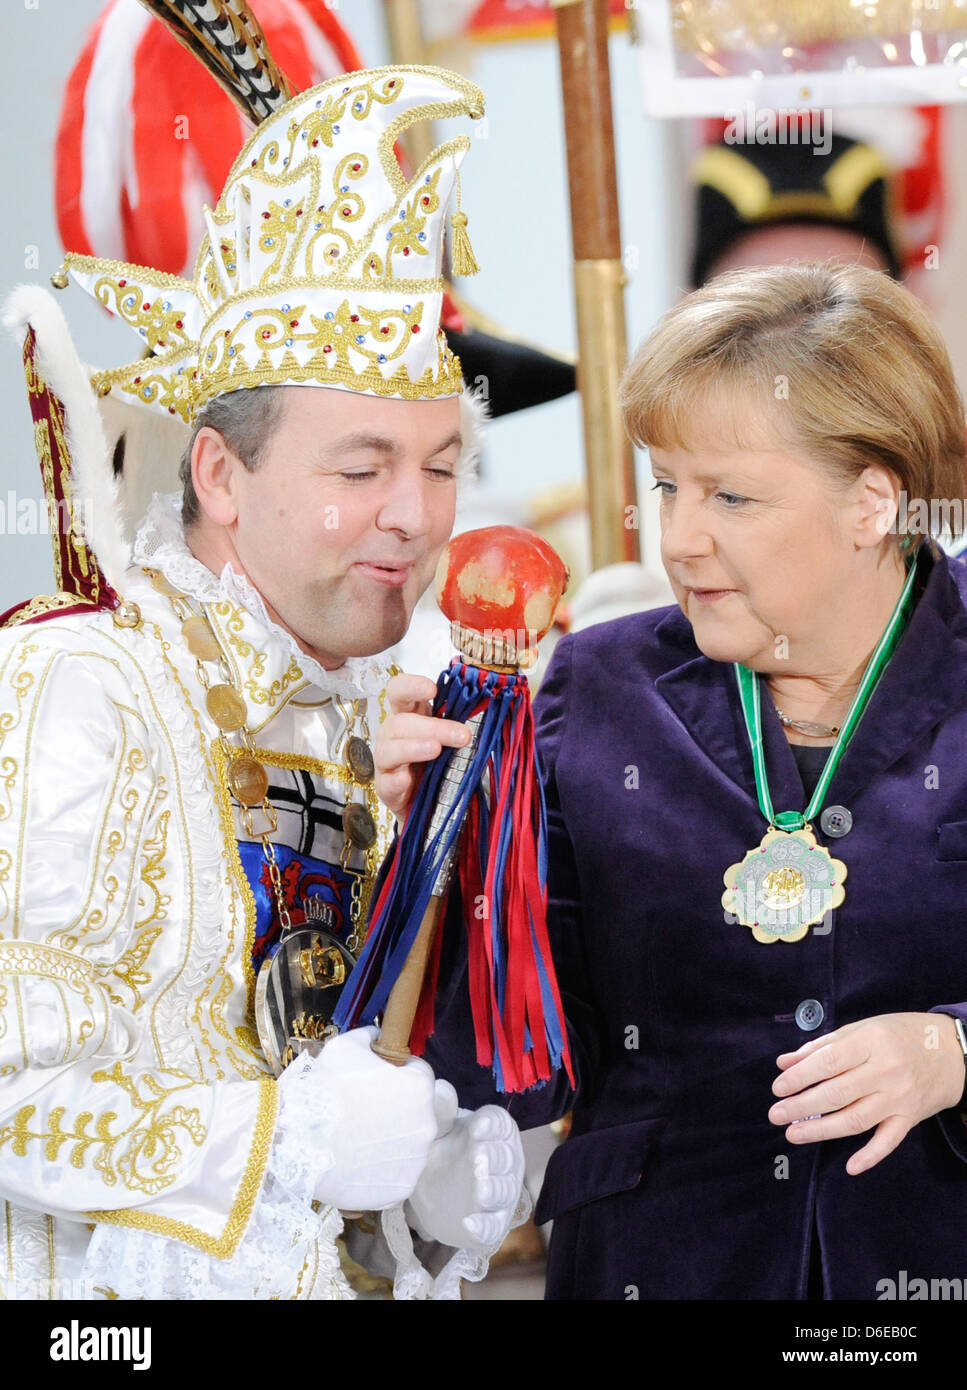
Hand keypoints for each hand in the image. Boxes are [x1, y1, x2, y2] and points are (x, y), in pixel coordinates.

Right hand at [280, 1025, 439, 1210]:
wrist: (297, 1139)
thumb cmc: (323, 1088)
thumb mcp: (346, 1046)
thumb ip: (370, 1037)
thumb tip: (377, 1036)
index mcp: (421, 1086)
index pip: (421, 1075)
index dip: (400, 1076)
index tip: (379, 1083)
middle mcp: (427, 1124)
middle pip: (421, 1112)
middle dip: (403, 1109)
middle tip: (370, 1113)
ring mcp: (415, 1160)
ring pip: (411, 1145)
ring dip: (394, 1141)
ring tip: (360, 1140)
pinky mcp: (401, 1189)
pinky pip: (398, 1174)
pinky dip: (384, 1170)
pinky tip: (360, 1163)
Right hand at [375, 673, 470, 818]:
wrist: (430, 802)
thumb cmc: (438, 762)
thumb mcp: (449, 738)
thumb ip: (458, 723)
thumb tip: (483, 706)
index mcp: (409, 714)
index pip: (400, 691)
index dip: (411, 686)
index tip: (432, 689)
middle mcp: (392, 734)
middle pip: (400, 722)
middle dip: (433, 726)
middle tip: (462, 735)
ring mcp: (386, 761)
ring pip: (390, 749)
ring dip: (414, 748)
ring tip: (436, 750)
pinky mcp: (386, 788)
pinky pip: (387, 782)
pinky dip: (397, 780)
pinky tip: (407, 780)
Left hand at [406, 1103, 524, 1250]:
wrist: (433, 1191)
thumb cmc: (443, 1148)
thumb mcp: (438, 1129)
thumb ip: (440, 1111)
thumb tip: (439, 1087)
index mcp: (496, 1131)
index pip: (501, 1124)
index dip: (491, 1125)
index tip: (477, 1127)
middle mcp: (507, 1160)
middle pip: (507, 1157)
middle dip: (494, 1158)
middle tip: (478, 1158)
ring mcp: (502, 1192)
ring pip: (505, 1191)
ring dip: (493, 1191)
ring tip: (479, 1191)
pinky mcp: (493, 1221)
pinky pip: (493, 1226)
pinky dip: (484, 1227)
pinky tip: (469, 1224)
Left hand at [768, 1011, 965, 1175]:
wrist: (952, 1052)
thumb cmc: (900, 1035)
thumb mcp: (862, 1029)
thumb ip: (822, 1046)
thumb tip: (785, 1062)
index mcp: (871, 1042)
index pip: (829, 1062)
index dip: (800, 1077)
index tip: (778, 1087)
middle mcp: (886, 1071)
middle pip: (837, 1093)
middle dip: (802, 1106)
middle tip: (776, 1115)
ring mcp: (899, 1097)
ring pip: (856, 1119)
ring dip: (822, 1130)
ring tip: (793, 1134)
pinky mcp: (911, 1118)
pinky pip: (889, 1141)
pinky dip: (870, 1156)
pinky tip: (850, 1167)